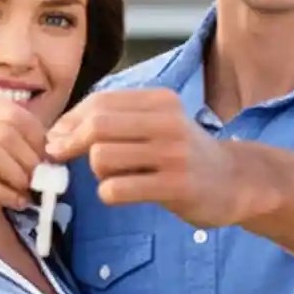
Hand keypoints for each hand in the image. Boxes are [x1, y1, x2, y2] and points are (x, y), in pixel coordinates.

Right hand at [0, 96, 47, 218]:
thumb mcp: (14, 146)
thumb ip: (32, 143)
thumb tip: (52, 154)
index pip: (15, 115)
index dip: (36, 138)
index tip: (48, 158)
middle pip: (4, 134)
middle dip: (28, 159)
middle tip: (41, 178)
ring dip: (15, 174)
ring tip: (28, 189)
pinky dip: (2, 193)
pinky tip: (18, 202)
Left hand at [45, 88, 253, 228]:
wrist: (235, 180)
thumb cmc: (184, 153)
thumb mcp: (157, 123)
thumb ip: (115, 122)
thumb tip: (58, 133)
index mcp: (161, 100)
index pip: (100, 102)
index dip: (69, 120)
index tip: (57, 138)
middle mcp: (168, 122)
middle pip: (97, 126)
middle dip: (70, 143)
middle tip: (63, 158)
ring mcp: (173, 154)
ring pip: (101, 158)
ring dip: (96, 172)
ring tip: (115, 176)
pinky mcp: (175, 186)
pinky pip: (117, 190)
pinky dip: (108, 193)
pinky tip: (124, 192)